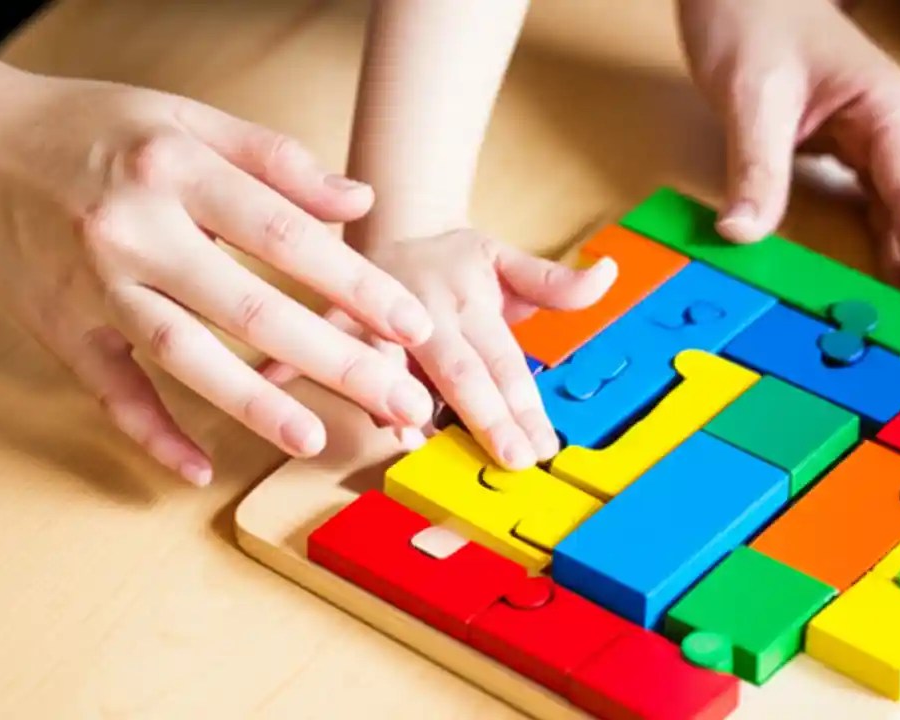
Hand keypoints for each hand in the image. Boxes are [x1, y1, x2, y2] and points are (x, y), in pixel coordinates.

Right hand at [0, 71, 435, 484]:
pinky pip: (112, 393)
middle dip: (337, 361)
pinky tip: (196, 469)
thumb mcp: (182, 117)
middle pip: (251, 309)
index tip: (413, 325)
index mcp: (175, 168)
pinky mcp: (61, 330)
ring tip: (315, 438)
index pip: (287, 236)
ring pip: (187, 358)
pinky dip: (153, 434)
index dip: (358, 286)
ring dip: (254, 405)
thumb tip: (358, 203)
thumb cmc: (87, 126)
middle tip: (402, 402)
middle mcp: (135, 230)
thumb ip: (274, 158)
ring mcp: (93, 287)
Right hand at [264, 229, 617, 469]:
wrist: (391, 227)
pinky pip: (321, 349)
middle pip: (455, 369)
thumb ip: (556, 284)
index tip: (542, 448)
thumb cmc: (453, 262)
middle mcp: (421, 307)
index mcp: (466, 296)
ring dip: (394, 401)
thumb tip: (610, 273)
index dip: (521, 406)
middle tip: (508, 460)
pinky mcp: (334, 320)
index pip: (500, 360)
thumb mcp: (506, 262)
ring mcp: (374, 313)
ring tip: (413, 442)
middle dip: (482, 417)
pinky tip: (289, 396)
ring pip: (385, 362)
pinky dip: (296, 369)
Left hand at [678, 0, 899, 321]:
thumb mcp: (751, 94)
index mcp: (889, 112)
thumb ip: (755, 164)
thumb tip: (743, 232)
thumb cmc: (751, 21)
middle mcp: (897, 130)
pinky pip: (886, 210)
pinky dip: (896, 250)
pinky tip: (898, 290)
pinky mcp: (854, 153)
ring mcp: (880, 142)